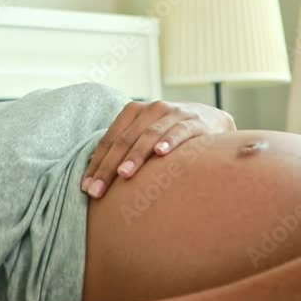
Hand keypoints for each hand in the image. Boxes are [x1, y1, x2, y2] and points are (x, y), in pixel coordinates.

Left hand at [81, 100, 234, 198]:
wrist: (213, 120)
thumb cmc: (171, 134)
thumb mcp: (146, 137)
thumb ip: (125, 151)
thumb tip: (94, 182)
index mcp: (133, 112)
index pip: (110, 140)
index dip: (96, 164)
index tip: (86, 188)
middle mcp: (151, 109)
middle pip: (124, 140)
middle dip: (108, 167)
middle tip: (97, 191)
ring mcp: (174, 113)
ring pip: (148, 135)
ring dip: (135, 156)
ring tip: (124, 175)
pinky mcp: (195, 122)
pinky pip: (180, 132)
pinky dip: (170, 141)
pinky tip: (161, 153)